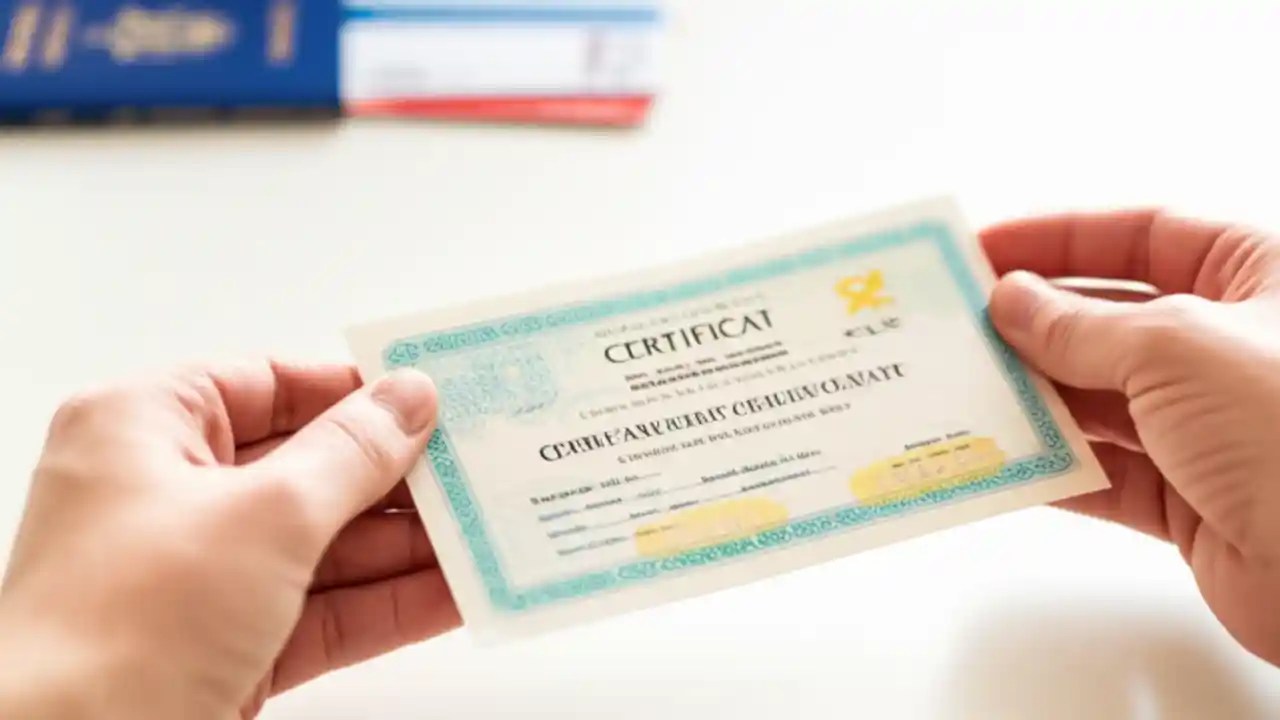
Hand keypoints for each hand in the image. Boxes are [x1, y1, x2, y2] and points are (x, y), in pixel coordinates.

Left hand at [0, 362, 460, 718]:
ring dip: (408, 546)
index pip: (271, 383)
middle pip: (309, 467)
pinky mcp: (225, 645)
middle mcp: (167, 496)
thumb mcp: (263, 516)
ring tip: (486, 532)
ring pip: (324, 544)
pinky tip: (453, 593)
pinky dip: (387, 603)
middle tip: (479, 469)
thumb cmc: (124, 627)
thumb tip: (408, 399)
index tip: (434, 395)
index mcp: (144, 429)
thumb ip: (350, 455)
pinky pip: (322, 608)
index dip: (357, 390)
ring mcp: (198, 576)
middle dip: (399, 477)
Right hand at [983, 210, 1279, 664]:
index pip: (1143, 233)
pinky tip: (1001, 459)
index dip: (1058, 237)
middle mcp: (1235, 346)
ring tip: (962, 389)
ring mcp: (1213, 426)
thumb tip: (1011, 302)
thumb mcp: (1175, 347)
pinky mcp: (1193, 498)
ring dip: (1033, 397)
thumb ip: (1079, 326)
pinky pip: (1105, 474)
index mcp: (1260, 277)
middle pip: (1110, 319)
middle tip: (954, 326)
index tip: (982, 248)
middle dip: (1032, 323)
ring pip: (1100, 399)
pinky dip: (1052, 468)